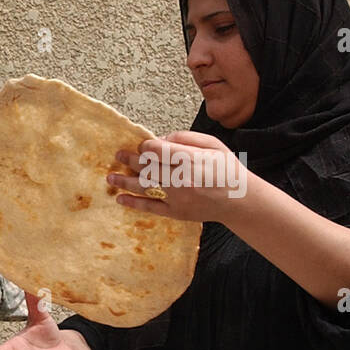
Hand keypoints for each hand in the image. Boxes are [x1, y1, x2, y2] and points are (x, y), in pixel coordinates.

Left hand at [108, 131, 255, 223]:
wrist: (240, 199)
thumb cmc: (225, 169)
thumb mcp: (212, 144)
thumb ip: (185, 138)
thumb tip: (160, 138)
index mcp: (190, 158)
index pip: (157, 149)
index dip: (146, 146)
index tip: (143, 146)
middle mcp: (181, 177)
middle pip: (147, 167)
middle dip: (129, 160)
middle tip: (118, 156)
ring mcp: (177, 196)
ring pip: (143, 187)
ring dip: (124, 182)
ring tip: (110, 177)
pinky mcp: (176, 212)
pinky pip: (150, 207)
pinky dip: (133, 203)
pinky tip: (120, 198)